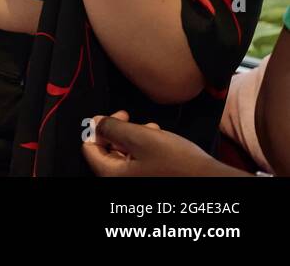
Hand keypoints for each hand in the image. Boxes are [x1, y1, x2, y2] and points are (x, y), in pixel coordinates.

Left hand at [83, 110, 240, 175]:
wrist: (212, 181)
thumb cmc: (178, 162)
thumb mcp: (140, 138)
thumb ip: (112, 128)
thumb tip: (95, 123)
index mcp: (112, 176)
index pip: (88, 148)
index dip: (98, 128)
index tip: (115, 115)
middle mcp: (120, 183)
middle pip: (106, 152)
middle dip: (117, 131)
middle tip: (130, 118)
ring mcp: (136, 183)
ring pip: (123, 156)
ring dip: (131, 138)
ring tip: (149, 128)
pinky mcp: (150, 181)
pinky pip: (137, 164)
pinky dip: (142, 149)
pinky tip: (157, 140)